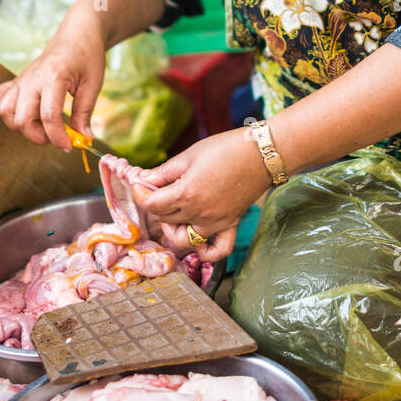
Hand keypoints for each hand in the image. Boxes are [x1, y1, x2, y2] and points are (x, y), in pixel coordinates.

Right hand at [0, 3, 105, 149]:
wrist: (77, 35)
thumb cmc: (87, 56)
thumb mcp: (93, 84)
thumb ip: (85, 112)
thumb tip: (83, 137)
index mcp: (54, 77)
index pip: (49, 116)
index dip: (58, 137)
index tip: (69, 146)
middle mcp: (32, 78)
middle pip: (21, 119)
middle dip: (39, 136)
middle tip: (57, 135)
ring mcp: (21, 79)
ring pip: (5, 112)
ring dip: (22, 126)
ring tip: (42, 124)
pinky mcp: (17, 80)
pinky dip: (7, 112)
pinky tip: (26, 112)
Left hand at [143, 129, 270, 261]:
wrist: (261, 154)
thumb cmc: (225, 149)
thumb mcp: (189, 155)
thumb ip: (165, 172)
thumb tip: (144, 179)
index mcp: (186, 194)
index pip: (152, 204)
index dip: (141, 194)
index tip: (140, 184)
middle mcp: (198, 214)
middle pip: (165, 219)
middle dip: (155, 205)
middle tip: (157, 189)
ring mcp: (214, 223)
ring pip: (183, 240)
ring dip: (172, 230)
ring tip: (173, 213)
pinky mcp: (229, 225)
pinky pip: (217, 251)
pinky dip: (205, 252)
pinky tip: (198, 241)